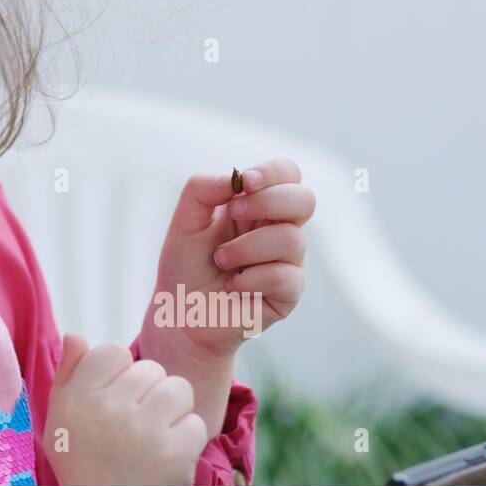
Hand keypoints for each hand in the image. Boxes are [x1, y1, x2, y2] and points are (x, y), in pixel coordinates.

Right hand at [43, 333, 207, 485]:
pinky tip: (168, 451)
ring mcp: (143, 430)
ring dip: (173, 409)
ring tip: (157, 430)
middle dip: (149, 391)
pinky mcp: (173, 453)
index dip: (119, 371)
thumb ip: (68, 373)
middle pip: (150, 369)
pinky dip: (187, 438)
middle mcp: (109, 409)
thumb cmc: (82, 459)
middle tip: (138, 419)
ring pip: (178, 389)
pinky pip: (195, 423)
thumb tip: (76, 334)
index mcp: (78, 396)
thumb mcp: (61, 417)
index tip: (116, 396)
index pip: (113, 351)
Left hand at [148, 157, 314, 360]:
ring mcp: (288, 262)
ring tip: (221, 260)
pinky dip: (250, 279)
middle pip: (305, 200)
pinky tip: (233, 286)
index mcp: (258, 207)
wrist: (180, 313)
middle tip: (233, 214)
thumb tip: (237, 179)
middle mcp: (279, 230)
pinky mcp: (288, 294)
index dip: (274, 172)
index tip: (246, 182)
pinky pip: (284, 276)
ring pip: (291, 239)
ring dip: (246, 247)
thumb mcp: (184, 220)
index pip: (288, 175)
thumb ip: (202, 189)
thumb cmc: (186, 265)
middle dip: (268, 201)